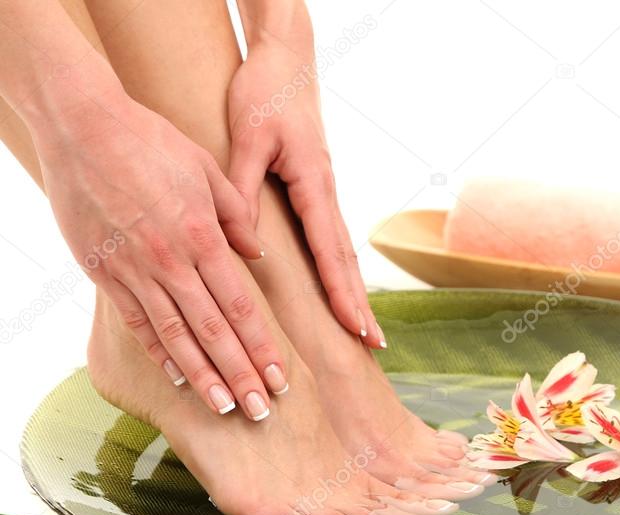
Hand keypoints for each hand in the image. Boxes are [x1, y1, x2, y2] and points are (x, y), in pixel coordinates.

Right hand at [35, 93, 288, 419]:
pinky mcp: (103, 271)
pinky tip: (178, 378)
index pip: (241, 308)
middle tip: (262, 411)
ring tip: (226, 408)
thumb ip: (236, 216)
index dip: (262, 348)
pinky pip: (136, 321)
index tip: (280, 377)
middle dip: (241, 375)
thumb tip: (257, 256)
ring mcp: (134, 269)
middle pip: (214, 332)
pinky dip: (157, 352)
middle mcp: (172, 261)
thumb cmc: (150, 141)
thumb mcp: (206, 170)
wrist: (82, 125)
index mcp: (203, 237)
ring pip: (175, 336)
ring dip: (203, 377)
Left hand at [226, 38, 383, 347]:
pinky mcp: (317, 188)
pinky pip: (333, 237)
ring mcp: (326, 191)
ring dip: (355, 290)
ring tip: (365, 328)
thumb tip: (245, 246)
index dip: (342, 292)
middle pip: (348, 259)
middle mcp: (327, 193)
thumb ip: (243, 194)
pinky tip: (341, 286)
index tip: (354, 327)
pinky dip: (340, 268)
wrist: (285, 61)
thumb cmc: (264, 94)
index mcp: (313, 184)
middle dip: (360, 303)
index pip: (330, 251)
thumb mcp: (246, 139)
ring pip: (344, 251)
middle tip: (374, 345)